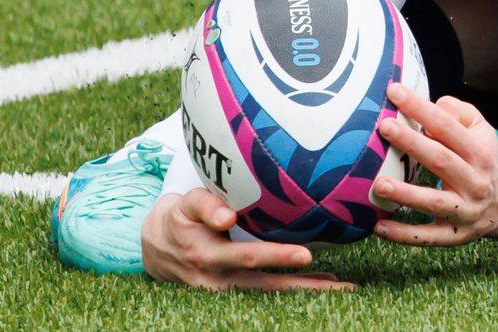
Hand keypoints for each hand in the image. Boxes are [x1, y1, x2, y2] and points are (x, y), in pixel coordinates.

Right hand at [141, 188, 354, 291]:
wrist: (156, 247)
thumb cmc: (178, 219)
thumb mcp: (184, 205)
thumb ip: (205, 205)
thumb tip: (227, 217)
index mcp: (207, 255)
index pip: (247, 256)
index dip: (276, 257)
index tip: (305, 254)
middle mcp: (219, 279)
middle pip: (266, 285)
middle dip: (302, 285)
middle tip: (337, 282)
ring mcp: (226, 290)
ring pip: (270, 294)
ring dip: (305, 291)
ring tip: (341, 286)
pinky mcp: (233, 292)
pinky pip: (266, 293)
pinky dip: (294, 289)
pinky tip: (323, 282)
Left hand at [372, 83, 497, 246]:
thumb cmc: (485, 159)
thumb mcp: (482, 130)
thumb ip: (459, 113)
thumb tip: (432, 106)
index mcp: (480, 151)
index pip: (448, 126)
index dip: (421, 108)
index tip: (395, 91)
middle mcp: (475, 181)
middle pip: (441, 160)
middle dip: (411, 143)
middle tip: (384, 127)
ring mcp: (465, 210)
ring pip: (434, 202)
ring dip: (406, 193)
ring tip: (378, 183)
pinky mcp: (455, 235)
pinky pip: (428, 237)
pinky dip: (403, 234)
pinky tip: (378, 226)